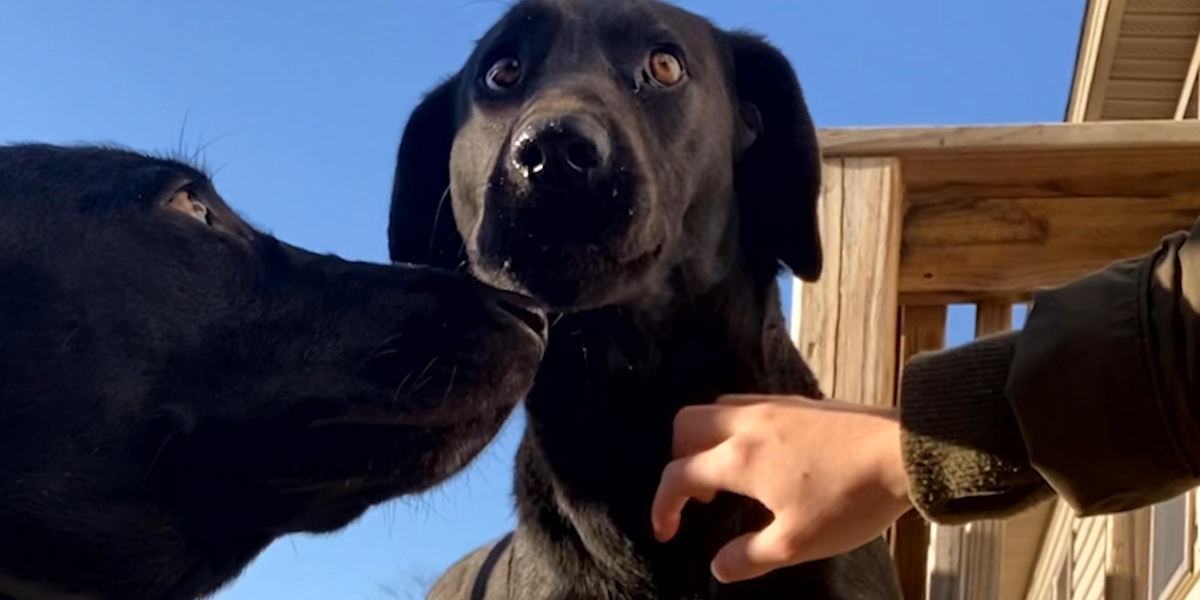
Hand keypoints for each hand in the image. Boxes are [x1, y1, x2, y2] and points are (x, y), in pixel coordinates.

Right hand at [651, 394, 911, 583]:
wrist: (903, 451)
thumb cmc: (849, 500)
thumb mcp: (797, 545)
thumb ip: (749, 556)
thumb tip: (718, 567)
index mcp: (739, 459)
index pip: (678, 475)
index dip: (663, 506)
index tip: (666, 532)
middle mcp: (747, 424)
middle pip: (685, 424)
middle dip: (678, 459)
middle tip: (699, 495)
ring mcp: (773, 406)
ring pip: (716, 408)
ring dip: (706, 439)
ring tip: (728, 475)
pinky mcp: (798, 402)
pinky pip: (746, 404)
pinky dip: (734, 428)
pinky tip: (763, 455)